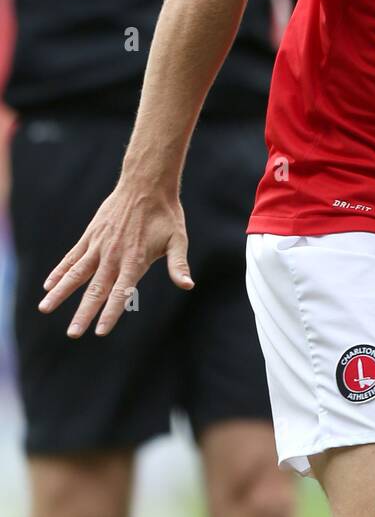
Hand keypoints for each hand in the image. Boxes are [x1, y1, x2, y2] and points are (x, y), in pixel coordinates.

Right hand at [38, 179, 193, 338]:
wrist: (146, 183)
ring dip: (60, 292)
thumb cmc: (165, 215)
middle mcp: (113, 256)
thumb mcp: (178, 239)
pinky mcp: (90, 236)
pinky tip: (48, 285)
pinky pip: (72, 257)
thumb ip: (178, 264)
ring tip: (44, 308)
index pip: (120, 293)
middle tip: (72, 334)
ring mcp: (99, 245)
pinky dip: (60, 271)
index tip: (99, 332)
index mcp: (135, 260)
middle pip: (96, 289)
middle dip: (83, 313)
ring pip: (76, 273)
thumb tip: (188, 285)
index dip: (110, 313)